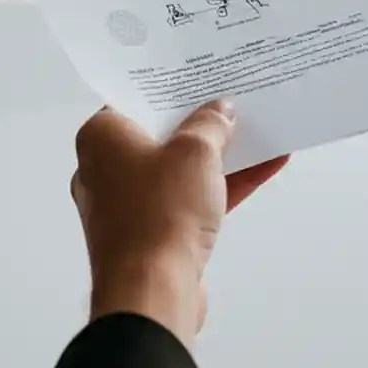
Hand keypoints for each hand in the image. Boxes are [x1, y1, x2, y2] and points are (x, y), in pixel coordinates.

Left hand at [71, 100, 287, 346]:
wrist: (153, 291)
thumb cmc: (161, 212)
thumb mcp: (195, 151)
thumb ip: (211, 124)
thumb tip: (220, 111)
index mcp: (102, 139)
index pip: (137, 99)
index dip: (173, 87)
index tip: (204, 76)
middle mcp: (107, 169)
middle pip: (161, 135)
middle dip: (203, 122)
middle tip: (236, 99)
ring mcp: (130, 205)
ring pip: (180, 170)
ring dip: (220, 156)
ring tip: (262, 132)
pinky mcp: (153, 234)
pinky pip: (191, 200)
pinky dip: (223, 186)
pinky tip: (265, 168)